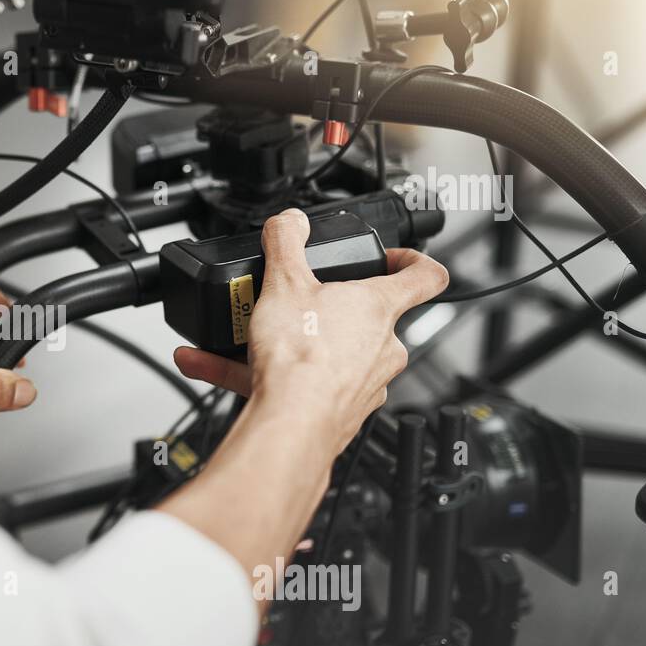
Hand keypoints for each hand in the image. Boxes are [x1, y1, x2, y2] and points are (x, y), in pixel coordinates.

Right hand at [172, 209, 448, 454]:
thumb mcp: (284, 282)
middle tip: (296, 302)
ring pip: (332, 356)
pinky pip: (304, 386)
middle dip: (330, 309)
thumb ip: (286, 243)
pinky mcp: (341, 413)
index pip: (425, 276)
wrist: (291, 424)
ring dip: (292, 345)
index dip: (412, 260)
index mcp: (379, 308)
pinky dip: (267, 376)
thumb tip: (289, 220)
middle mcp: (383, 348)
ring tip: (247, 339)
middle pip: (370, 319)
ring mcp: (366, 384)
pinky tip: (220, 368)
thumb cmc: (301, 359)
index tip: (391, 258)